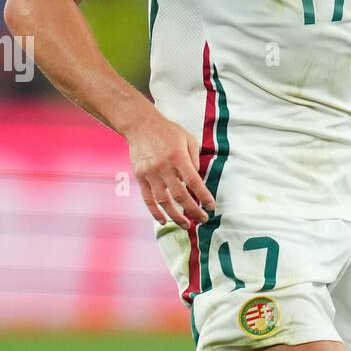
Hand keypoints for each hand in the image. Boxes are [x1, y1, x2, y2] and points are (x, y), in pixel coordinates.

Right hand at [125, 109, 216, 228]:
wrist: (140, 125)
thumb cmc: (167, 132)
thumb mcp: (188, 139)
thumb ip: (195, 159)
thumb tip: (198, 180)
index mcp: (178, 157)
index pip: (194, 182)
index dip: (204, 197)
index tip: (211, 206)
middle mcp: (164, 167)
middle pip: (180, 195)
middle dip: (193, 210)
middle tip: (202, 219)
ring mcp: (150, 173)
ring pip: (164, 201)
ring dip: (176, 216)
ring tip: (186, 225)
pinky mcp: (140, 177)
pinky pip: (148, 199)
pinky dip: (155, 212)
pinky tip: (163, 220)